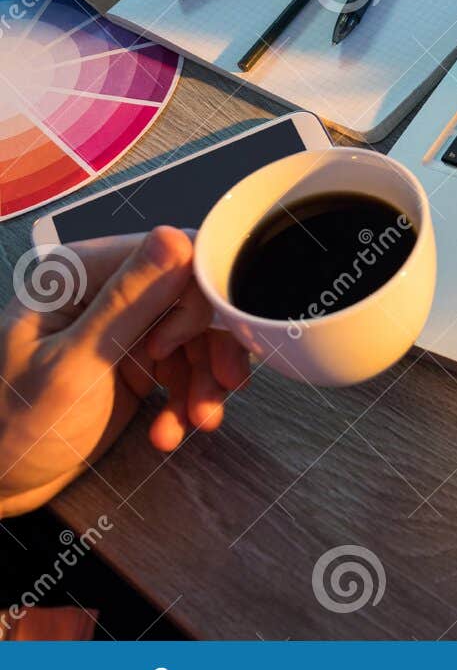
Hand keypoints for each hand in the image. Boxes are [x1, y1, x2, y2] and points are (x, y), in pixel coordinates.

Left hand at [0, 227, 250, 517]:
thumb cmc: (13, 424)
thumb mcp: (76, 365)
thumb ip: (128, 302)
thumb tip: (177, 238)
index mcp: (81, 275)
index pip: (173, 254)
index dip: (200, 296)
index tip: (199, 343)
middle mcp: (107, 292)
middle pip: (193, 298)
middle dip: (212, 347)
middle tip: (224, 386)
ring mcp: (124, 327)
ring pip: (197, 337)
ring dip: (205, 382)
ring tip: (199, 422)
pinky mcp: (137, 361)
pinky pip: (186, 368)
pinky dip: (188, 401)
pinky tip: (170, 431)